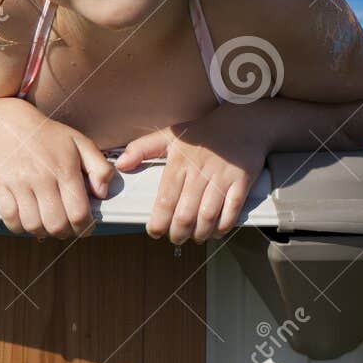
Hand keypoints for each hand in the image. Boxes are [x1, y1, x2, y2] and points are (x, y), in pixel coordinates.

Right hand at [0, 114, 115, 237]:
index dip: (85, 228)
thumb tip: (102, 194)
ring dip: (42, 231)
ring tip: (46, 222)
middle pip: (56, 224)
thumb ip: (100, 167)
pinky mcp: (0, 185)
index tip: (85, 227)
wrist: (8, 124)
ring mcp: (18, 182)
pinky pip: (10, 219)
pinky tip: (27, 218)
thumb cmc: (48, 136)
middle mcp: (41, 177)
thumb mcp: (80, 143)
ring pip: (33, 225)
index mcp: (64, 168)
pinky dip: (20, 226)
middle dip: (64, 232)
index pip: (78, 213)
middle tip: (65, 226)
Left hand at [129, 121, 265, 243]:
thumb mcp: (168, 135)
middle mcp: (199, 173)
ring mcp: (222, 179)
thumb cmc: (202, 134)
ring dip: (199, 234)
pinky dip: (223, 227)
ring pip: (208, 217)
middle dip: (177, 234)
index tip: (154, 232)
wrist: (242, 123)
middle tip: (174, 239)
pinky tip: (215, 231)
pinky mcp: (241, 183)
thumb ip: (141, 149)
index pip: (165, 200)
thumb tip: (120, 164)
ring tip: (193, 238)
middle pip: (185, 214)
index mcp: (179, 164)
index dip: (158, 222)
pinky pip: (231, 212)